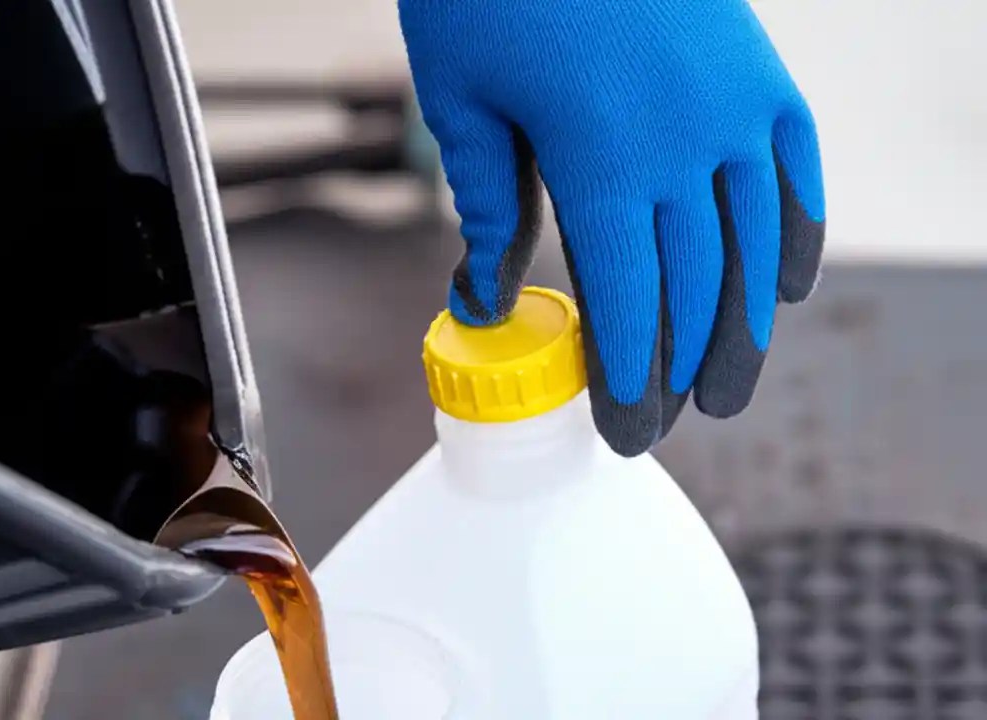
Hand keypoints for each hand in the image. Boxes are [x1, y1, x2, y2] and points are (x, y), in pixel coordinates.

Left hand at [400, 0, 825, 455]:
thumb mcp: (463, 98)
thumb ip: (491, 203)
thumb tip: (491, 300)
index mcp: (602, 160)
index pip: (626, 302)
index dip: (629, 377)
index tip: (626, 431)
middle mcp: (685, 144)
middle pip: (694, 288)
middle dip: (681, 368)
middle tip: (671, 422)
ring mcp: (735, 106)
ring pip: (754, 244)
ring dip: (744, 327)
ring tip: (731, 388)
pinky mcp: (760, 72)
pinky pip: (795, 169)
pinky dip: (796, 232)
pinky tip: (787, 286)